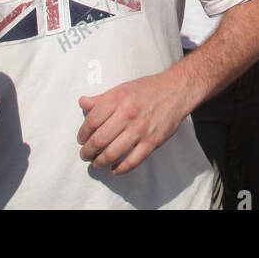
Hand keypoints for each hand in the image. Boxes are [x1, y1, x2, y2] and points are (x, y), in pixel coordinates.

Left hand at [77, 70, 194, 174]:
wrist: (176, 91)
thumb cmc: (148, 89)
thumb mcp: (122, 88)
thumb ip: (101, 98)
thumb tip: (82, 102)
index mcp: (117, 99)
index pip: (91, 122)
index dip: (82, 134)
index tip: (81, 139)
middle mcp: (127, 114)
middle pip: (98, 140)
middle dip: (87, 151)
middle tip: (85, 154)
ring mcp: (140, 130)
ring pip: (112, 154)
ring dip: (100, 162)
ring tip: (97, 163)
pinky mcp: (152, 142)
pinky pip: (132, 161)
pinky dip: (120, 169)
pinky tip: (115, 169)